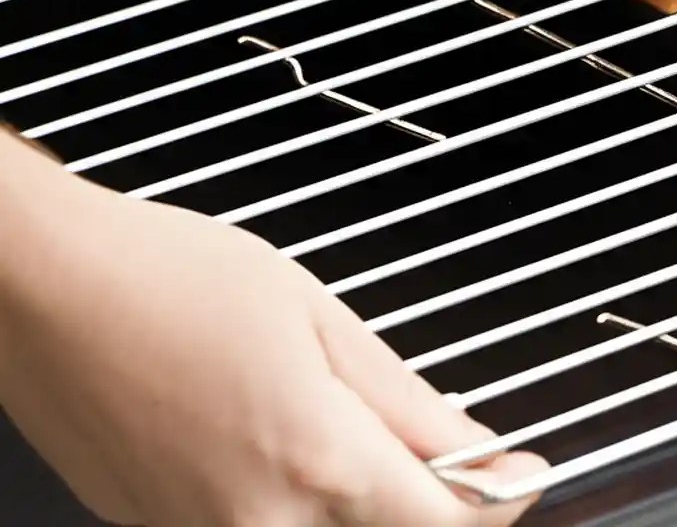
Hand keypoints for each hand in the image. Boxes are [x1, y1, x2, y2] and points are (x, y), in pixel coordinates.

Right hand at [0, 139, 543, 525]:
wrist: (43, 286)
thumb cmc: (168, 278)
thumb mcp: (320, 318)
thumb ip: (408, 404)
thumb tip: (477, 448)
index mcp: (316, 463)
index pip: (448, 526)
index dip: (504, 499)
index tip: (524, 470)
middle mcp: (261, 525)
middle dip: (440, 503)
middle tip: (456, 448)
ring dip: (371, 505)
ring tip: (363, 431)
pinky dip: (306, 505)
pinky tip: (297, 445)